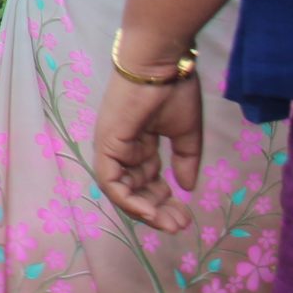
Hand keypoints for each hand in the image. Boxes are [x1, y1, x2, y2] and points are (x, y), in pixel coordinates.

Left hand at [93, 69, 205, 233]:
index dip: (165, 201)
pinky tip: (149, 213)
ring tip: (169, 224)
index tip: (186, 215)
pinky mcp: (106, 143)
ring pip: (122, 191)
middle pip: (136, 190)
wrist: (162, 65)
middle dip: (158, 211)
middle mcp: (123, 148)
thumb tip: (186, 188)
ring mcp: (112, 146)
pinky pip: (111, 181)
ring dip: (144, 211)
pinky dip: (127, 200)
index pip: (148, 181)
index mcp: (141, 144)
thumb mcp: (185, 132)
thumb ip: (185, 160)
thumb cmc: (174, 90)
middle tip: (180, 226)